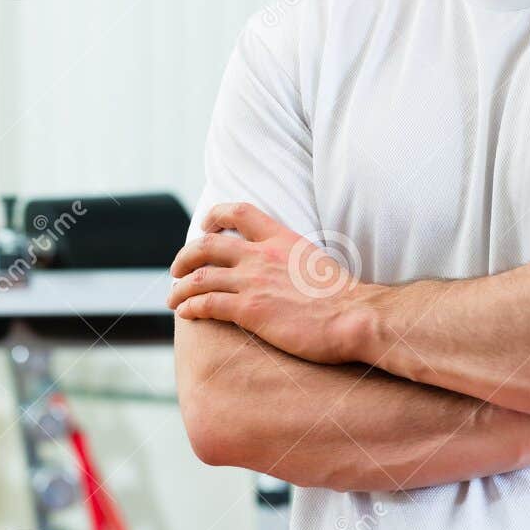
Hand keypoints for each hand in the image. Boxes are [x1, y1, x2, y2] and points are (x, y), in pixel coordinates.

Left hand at [167, 202, 370, 363]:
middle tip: (177, 269)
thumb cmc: (344, 298)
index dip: (216, 215)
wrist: (355, 317)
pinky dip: (190, 306)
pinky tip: (186, 313)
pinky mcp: (250, 310)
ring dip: (180, 287)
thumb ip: (293, 259)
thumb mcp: (317, 262)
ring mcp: (254, 281)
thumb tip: (287, 271)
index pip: (240, 212)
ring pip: (201, 277)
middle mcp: (263, 255)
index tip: (206, 224)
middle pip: (208, 245)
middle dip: (185, 256)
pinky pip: (207, 303)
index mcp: (282, 238)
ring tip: (173, 298)